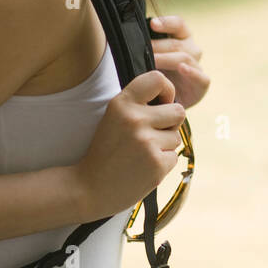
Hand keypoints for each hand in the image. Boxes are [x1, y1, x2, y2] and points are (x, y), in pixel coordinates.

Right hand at [76, 70, 185, 217]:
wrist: (89, 188)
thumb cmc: (106, 151)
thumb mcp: (114, 118)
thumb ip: (138, 105)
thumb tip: (172, 98)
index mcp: (122, 103)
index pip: (157, 78)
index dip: (168, 89)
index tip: (162, 102)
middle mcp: (135, 119)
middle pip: (178, 111)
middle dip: (170, 123)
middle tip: (152, 134)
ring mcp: (147, 142)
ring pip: (177, 136)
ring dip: (165, 145)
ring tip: (142, 153)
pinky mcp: (157, 163)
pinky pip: (174, 157)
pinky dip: (162, 163)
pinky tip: (143, 167)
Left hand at [147, 14, 209, 109]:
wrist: (166, 102)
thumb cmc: (157, 73)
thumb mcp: (151, 57)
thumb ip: (146, 46)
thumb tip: (130, 35)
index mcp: (182, 38)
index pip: (178, 24)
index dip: (166, 23)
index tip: (152, 24)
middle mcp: (192, 49)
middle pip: (177, 43)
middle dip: (159, 45)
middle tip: (143, 49)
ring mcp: (197, 66)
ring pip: (184, 57)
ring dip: (167, 58)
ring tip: (153, 61)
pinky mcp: (202, 83)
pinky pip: (200, 76)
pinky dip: (191, 72)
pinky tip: (182, 68)